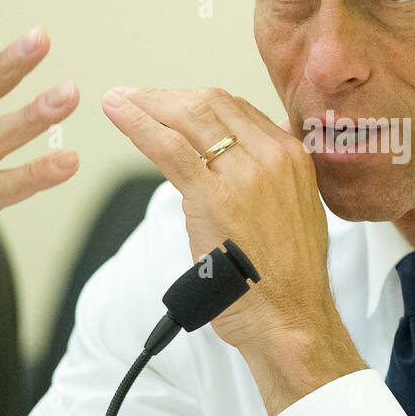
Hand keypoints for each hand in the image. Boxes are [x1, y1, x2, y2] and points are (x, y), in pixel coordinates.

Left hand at [102, 85, 358, 412]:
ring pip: (188, 118)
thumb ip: (275, 178)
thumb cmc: (287, 278)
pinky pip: (170, 147)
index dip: (196, 101)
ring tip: (119, 101)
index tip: (170, 104)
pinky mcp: (213, 197)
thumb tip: (249, 158)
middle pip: (211, 104)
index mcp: (293, 156)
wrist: (291, 317)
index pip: (238, 108)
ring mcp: (244, 174)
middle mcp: (272, 156)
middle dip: (167, 98)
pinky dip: (138, 124)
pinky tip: (117, 113)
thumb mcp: (297, 211)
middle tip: (136, 99)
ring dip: (146, 105)